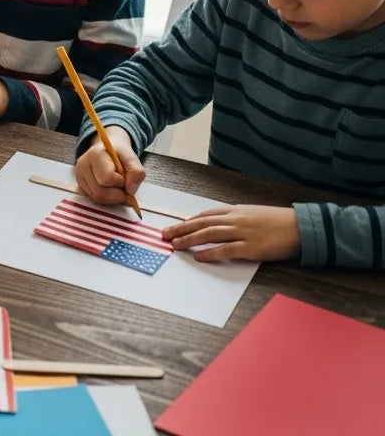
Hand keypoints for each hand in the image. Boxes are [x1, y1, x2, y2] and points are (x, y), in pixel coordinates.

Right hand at [74, 126, 144, 204]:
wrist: (107, 151)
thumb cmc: (119, 156)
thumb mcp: (132, 159)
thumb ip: (136, 172)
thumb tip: (130, 191)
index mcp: (95, 154)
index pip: (106, 178)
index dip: (120, 182)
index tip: (124, 177)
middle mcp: (82, 166)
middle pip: (99, 191)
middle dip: (116, 194)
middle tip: (123, 187)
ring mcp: (79, 177)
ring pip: (96, 198)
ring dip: (112, 198)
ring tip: (117, 188)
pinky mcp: (80, 186)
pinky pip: (94, 199)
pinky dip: (106, 199)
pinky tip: (110, 191)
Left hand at [162, 205, 300, 262]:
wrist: (303, 227)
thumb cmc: (281, 221)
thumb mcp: (255, 214)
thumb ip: (237, 218)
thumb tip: (221, 223)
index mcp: (237, 211)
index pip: (206, 214)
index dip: (189, 220)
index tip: (176, 225)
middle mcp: (236, 219)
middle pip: (202, 223)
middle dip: (181, 228)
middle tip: (165, 234)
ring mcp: (243, 232)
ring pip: (209, 234)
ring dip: (189, 239)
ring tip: (175, 244)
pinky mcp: (251, 247)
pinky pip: (225, 250)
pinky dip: (210, 253)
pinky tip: (198, 256)